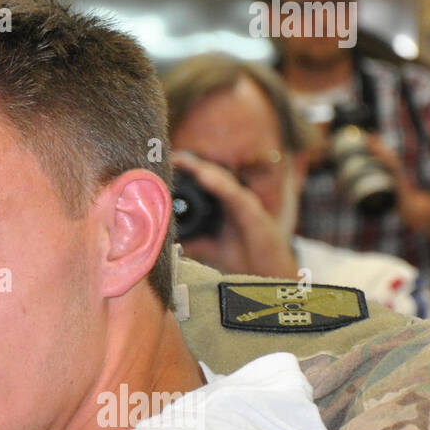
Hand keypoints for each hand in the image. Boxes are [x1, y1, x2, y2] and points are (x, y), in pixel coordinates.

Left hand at [172, 151, 298, 277]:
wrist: (268, 275)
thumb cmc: (243, 258)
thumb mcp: (208, 247)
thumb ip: (190, 239)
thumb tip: (162, 237)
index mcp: (224, 203)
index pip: (204, 180)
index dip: (185, 170)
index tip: (163, 161)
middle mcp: (235, 199)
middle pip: (211, 174)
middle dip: (191, 163)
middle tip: (170, 154)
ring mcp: (246, 204)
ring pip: (222, 180)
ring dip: (202, 169)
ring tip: (183, 160)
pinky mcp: (255, 213)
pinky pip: (235, 195)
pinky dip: (219, 185)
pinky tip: (204, 177)